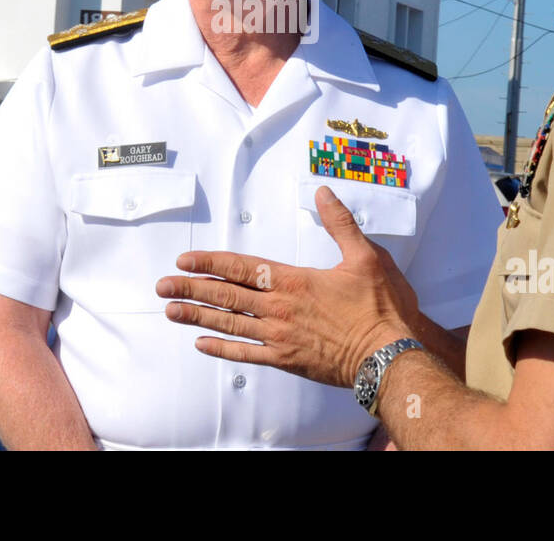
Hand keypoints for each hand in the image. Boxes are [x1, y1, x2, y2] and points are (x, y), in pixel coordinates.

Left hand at [156, 185, 421, 387]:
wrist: (391, 357)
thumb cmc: (381, 307)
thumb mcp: (366, 256)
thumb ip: (340, 223)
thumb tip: (323, 191)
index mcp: (295, 281)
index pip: (242, 268)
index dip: (210, 262)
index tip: (184, 260)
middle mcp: (280, 309)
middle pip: (226, 296)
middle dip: (191, 288)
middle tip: (161, 285)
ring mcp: (281, 338)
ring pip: (229, 324)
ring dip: (197, 316)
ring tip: (169, 310)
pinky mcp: (287, 361)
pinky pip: (246, 354)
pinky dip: (221, 348)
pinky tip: (202, 343)